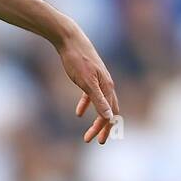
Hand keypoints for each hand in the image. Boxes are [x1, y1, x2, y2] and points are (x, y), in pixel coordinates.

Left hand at [56, 24, 119, 145]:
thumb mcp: (86, 83)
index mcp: (107, 87)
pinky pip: (91, 95)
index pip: (111, 113)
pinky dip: (87, 105)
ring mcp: (98, 79)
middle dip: (103, 127)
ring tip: (89, 132)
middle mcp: (106, 84)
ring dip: (97, 119)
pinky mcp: (89, 76)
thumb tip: (109, 118)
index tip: (99, 141)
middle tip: (94, 140)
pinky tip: (78, 113)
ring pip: (101, 104)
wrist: (70, 39)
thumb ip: (98, 100)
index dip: (106, 128)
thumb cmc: (77, 60)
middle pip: (108, 110)